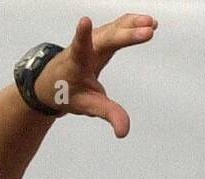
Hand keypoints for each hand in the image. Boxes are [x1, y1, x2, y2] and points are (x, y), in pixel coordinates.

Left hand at [39, 13, 157, 136]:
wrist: (54, 80)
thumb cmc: (67, 92)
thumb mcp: (86, 106)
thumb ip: (107, 115)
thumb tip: (123, 132)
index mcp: (76, 63)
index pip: (79, 47)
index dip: (82, 36)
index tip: (84, 21)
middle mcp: (86, 46)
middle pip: (108, 36)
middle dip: (127, 34)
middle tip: (148, 31)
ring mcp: (96, 38)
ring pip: (116, 26)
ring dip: (133, 24)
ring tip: (150, 26)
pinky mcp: (105, 35)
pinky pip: (120, 25)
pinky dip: (133, 23)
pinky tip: (149, 23)